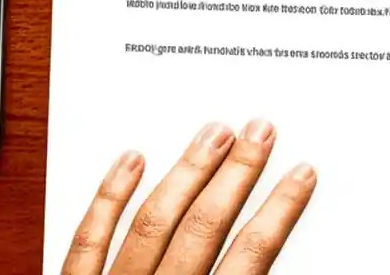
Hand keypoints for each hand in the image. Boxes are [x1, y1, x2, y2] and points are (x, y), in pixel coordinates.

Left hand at [62, 120, 315, 274]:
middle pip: (204, 227)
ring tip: (212, 134)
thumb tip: (278, 250)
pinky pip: (89, 241)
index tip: (300, 176)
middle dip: (238, 174)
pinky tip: (131, 161)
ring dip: (187, 173)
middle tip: (259, 131)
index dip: (279, 212)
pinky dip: (110, 198)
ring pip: (153, 223)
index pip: (250, 257)